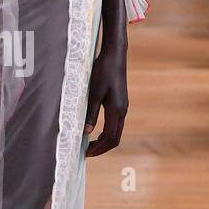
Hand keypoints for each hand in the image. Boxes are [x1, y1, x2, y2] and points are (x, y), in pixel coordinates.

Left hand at [85, 0, 128, 156]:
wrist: (115, 55)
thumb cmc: (103, 71)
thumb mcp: (93, 92)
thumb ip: (90, 113)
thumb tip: (86, 132)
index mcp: (116, 110)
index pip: (110, 138)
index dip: (99, 148)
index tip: (86, 153)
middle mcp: (122, 111)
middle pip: (115, 138)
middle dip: (102, 148)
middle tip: (87, 153)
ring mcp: (123, 106)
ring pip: (116, 131)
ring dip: (104, 140)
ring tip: (90, 144)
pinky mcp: (120, 102)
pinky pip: (115, 123)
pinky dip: (106, 131)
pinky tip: (95, 129)